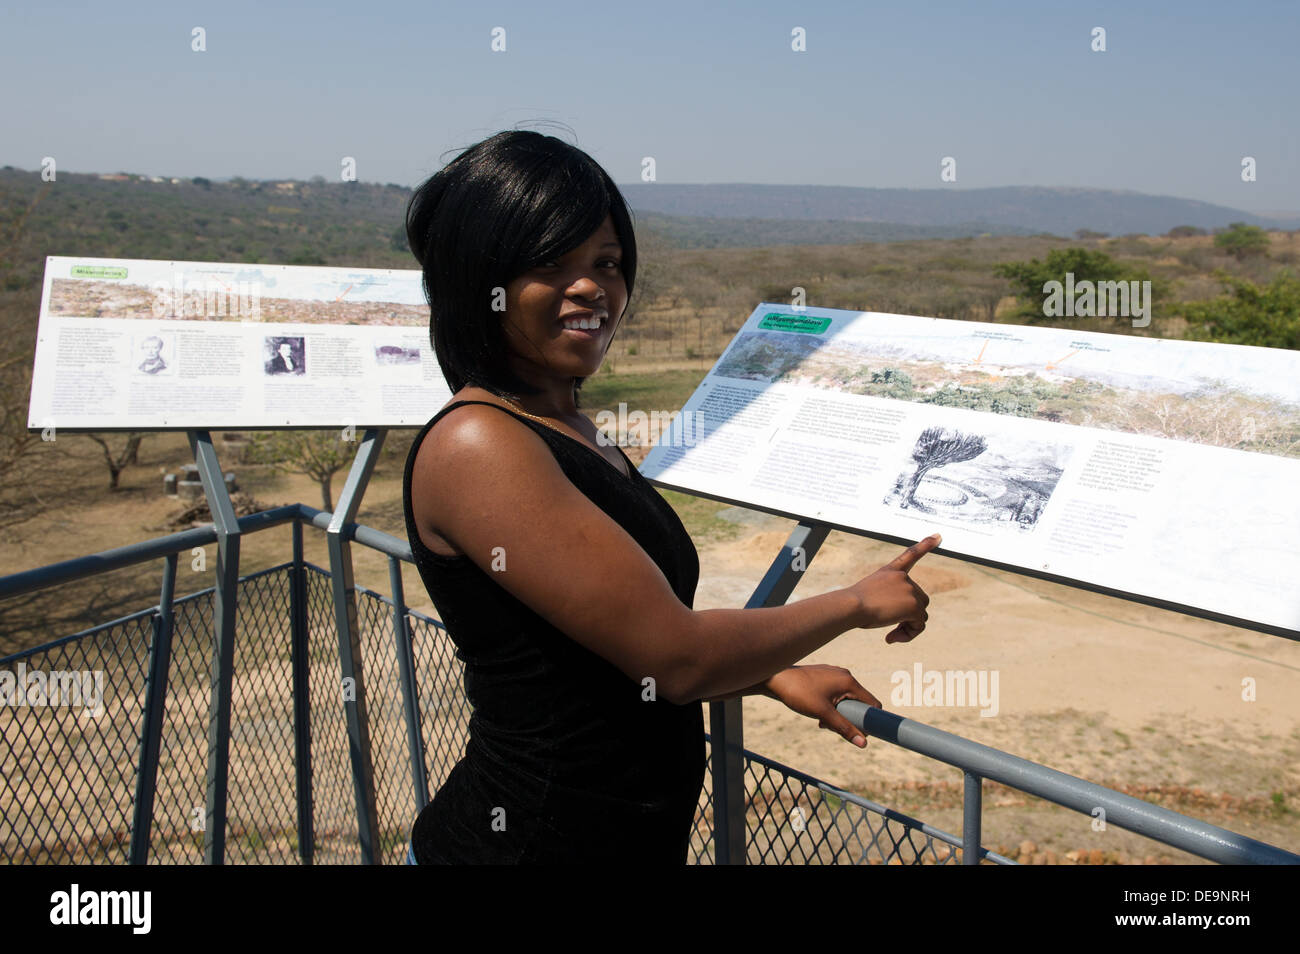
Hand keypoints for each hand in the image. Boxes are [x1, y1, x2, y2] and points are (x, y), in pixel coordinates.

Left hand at [764, 665, 880, 747]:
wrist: (775, 678)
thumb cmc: (799, 694)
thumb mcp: (823, 714)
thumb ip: (844, 728)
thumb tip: (863, 743)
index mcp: (849, 682)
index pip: (872, 703)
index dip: (870, 720)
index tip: (861, 732)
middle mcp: (845, 675)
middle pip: (859, 703)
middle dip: (849, 718)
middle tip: (832, 726)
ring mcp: (834, 675)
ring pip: (846, 700)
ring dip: (838, 714)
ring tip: (822, 721)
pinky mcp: (825, 676)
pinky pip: (836, 694)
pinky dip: (831, 706)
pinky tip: (817, 714)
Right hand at [850, 533, 939, 643]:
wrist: (851, 606)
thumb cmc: (851, 606)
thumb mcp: (868, 596)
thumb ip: (890, 601)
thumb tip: (906, 617)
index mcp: (890, 571)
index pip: (910, 554)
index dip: (925, 545)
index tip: (938, 536)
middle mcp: (903, 578)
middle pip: (919, 601)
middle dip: (909, 617)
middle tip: (891, 630)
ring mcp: (910, 590)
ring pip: (920, 615)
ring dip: (908, 627)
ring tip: (890, 635)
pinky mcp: (914, 606)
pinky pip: (919, 625)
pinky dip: (909, 634)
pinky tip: (890, 637)